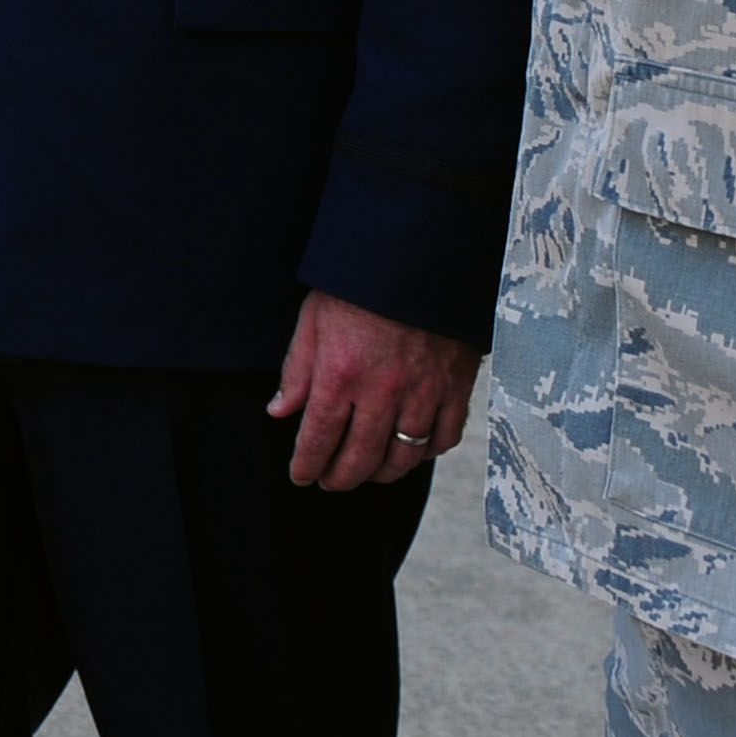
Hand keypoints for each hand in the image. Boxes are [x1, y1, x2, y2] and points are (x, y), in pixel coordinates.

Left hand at [267, 290, 478, 490]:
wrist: (419, 254)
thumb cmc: (358, 285)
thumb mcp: (313, 319)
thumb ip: (298, 370)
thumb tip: (280, 412)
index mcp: (341, 374)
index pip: (319, 438)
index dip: (307, 465)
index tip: (301, 476)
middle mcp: (383, 391)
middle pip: (360, 457)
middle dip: (340, 478)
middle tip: (329, 482)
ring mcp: (423, 392)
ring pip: (403, 456)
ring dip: (381, 473)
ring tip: (366, 472)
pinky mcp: (455, 386)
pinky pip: (444, 437)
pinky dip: (427, 452)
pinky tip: (411, 451)